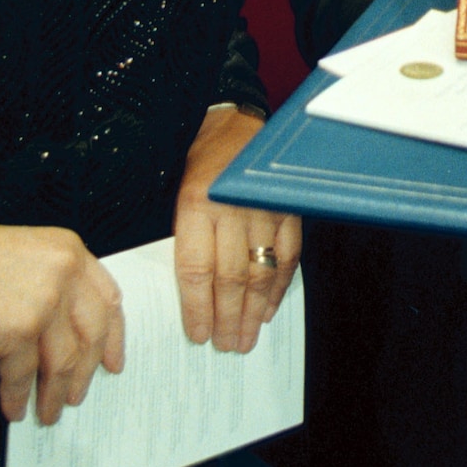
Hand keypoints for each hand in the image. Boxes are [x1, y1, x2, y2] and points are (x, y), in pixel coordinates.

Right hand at [0, 209, 124, 424]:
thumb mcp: (31, 253)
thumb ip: (59, 282)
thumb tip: (70, 334)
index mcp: (71, 253)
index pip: (109, 301)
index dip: (115, 337)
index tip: (114, 361)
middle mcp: (64, 276)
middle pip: (91, 337)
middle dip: (85, 373)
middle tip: (77, 396)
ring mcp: (43, 304)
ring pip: (62, 362)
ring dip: (54, 394)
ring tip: (48, 412)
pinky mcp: (16, 332)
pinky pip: (23, 375)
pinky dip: (18, 397)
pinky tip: (15, 409)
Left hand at [173, 106, 301, 352]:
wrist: (237, 120)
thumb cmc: (201, 159)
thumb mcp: (177, 191)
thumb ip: (184, 237)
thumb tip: (189, 292)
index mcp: (198, 204)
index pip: (196, 270)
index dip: (197, 308)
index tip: (197, 335)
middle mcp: (233, 209)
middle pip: (230, 278)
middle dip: (227, 319)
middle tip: (226, 346)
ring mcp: (265, 210)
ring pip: (260, 273)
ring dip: (253, 311)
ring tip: (246, 338)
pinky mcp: (289, 209)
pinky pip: (287, 256)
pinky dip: (279, 286)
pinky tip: (268, 308)